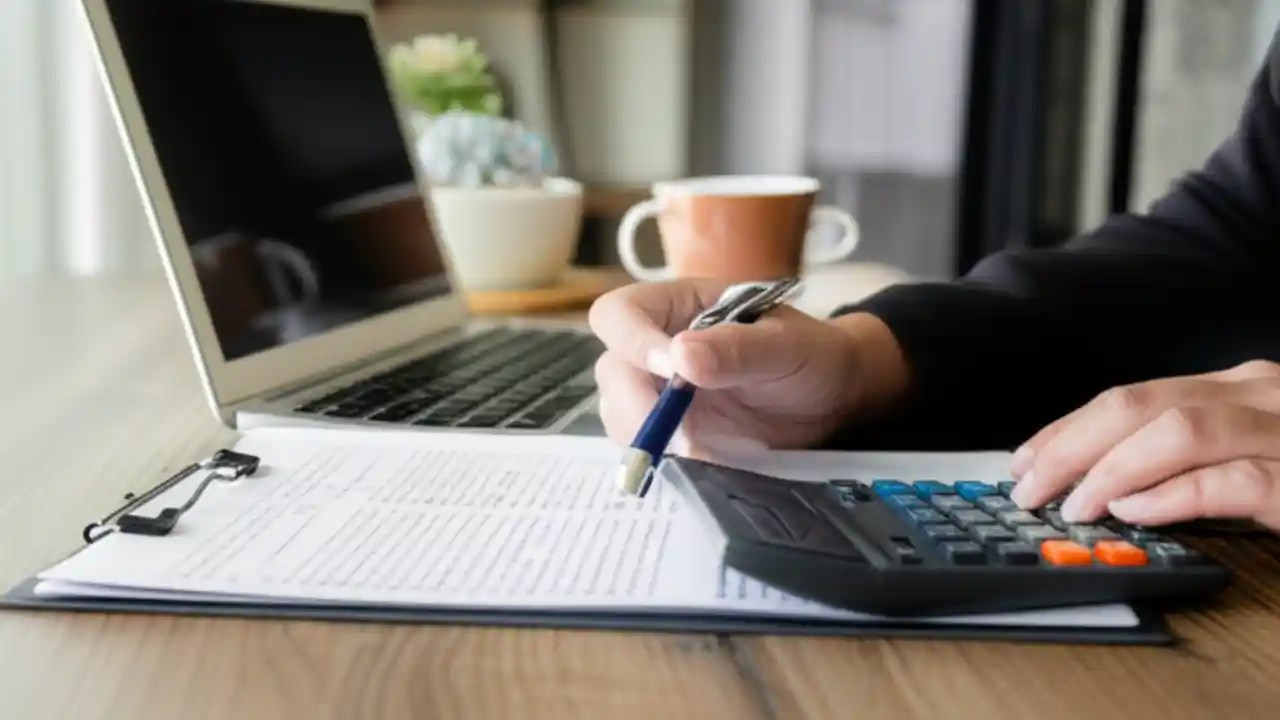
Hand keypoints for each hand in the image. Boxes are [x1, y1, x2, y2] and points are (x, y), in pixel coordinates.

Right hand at [588, 280, 908, 455]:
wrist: (831, 398)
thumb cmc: (810, 355)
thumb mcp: (785, 346)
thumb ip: (737, 349)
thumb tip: (680, 356)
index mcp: (676, 307)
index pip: (619, 314)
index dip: (632, 342)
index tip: (672, 372)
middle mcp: (656, 346)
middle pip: (612, 370)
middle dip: (637, 405)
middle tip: (681, 434)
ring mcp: (659, 393)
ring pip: (619, 413)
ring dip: (647, 437)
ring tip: (697, 450)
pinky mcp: (672, 432)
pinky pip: (645, 446)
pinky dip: (663, 459)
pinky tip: (700, 461)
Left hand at [1009, 360, 1279, 531]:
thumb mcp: (1249, 451)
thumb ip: (1185, 455)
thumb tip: (1098, 483)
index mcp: (1236, 389)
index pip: (1131, 397)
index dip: (1067, 430)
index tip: (1024, 462)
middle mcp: (1257, 396)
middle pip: (1140, 405)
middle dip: (1070, 446)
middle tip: (1030, 488)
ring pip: (1180, 430)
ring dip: (1112, 469)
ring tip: (1075, 505)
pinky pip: (1232, 481)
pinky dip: (1173, 494)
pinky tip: (1136, 511)